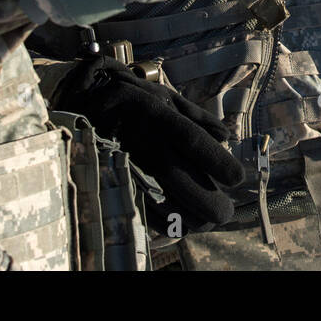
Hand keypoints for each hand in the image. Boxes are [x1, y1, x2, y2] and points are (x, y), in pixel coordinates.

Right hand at [55, 56, 244, 232]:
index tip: (237, 178)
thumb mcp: (165, 96)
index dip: (214, 159)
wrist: (83, 97)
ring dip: (183, 212)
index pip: (190, 138)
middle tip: (224, 213)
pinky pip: (133, 200)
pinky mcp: (109, 170)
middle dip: (203, 197)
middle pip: (173, 171)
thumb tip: (226, 137)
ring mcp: (121, 154)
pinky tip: (178, 225)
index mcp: (158, 112)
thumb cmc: (134, 98)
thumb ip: (197, 117)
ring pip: (153, 190)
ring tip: (206, 222)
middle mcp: (140, 134)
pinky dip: (157, 217)